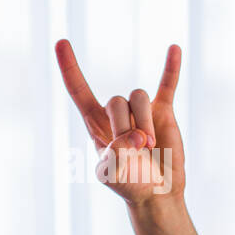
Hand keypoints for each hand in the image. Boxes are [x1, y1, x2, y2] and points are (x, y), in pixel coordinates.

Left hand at [54, 38, 185, 206]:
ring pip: (139, 96)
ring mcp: (141, 110)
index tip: (60, 41)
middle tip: (135, 150)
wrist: (157, 193)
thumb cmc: (128, 184)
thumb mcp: (111, 173)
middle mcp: (117, 112)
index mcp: (95, 123)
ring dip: (144, 123)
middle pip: (116, 100)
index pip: (78, 89)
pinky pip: (167, 84)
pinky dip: (171, 68)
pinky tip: (174, 48)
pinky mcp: (163, 111)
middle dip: (124, 127)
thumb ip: (116, 154)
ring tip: (149, 146)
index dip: (69, 67)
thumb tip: (137, 134)